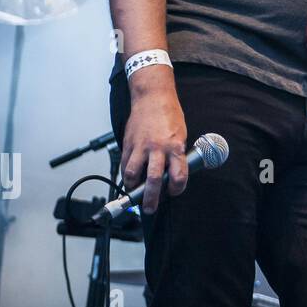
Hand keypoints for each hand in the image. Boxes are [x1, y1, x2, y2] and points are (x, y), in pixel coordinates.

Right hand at [120, 73, 188, 213]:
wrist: (152, 97)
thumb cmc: (170, 115)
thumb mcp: (181, 135)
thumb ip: (176, 154)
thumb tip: (173, 173)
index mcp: (175, 147)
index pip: (179, 175)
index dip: (176, 189)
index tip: (174, 192)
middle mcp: (158, 149)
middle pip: (154, 180)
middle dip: (151, 198)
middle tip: (150, 209)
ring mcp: (141, 147)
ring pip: (133, 174)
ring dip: (133, 188)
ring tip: (134, 194)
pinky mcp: (128, 144)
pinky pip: (125, 164)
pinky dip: (126, 175)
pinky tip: (129, 179)